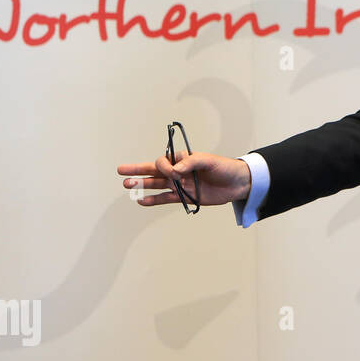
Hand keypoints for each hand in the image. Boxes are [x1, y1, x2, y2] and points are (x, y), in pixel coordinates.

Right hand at [117, 151, 251, 207]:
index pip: (164, 162)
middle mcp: (179, 170)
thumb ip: (191, 163)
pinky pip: (165, 198)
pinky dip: (153, 200)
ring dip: (142, 185)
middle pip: (154, 170)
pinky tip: (141, 201)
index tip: (177, 174)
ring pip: (157, 185)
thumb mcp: (209, 161)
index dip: (165, 168)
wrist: (238, 183)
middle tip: (121, 171)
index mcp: (183, 158)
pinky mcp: (185, 196)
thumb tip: (176, 171)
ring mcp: (180, 184)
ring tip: (126, 185)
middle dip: (138, 170)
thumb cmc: (225, 168)